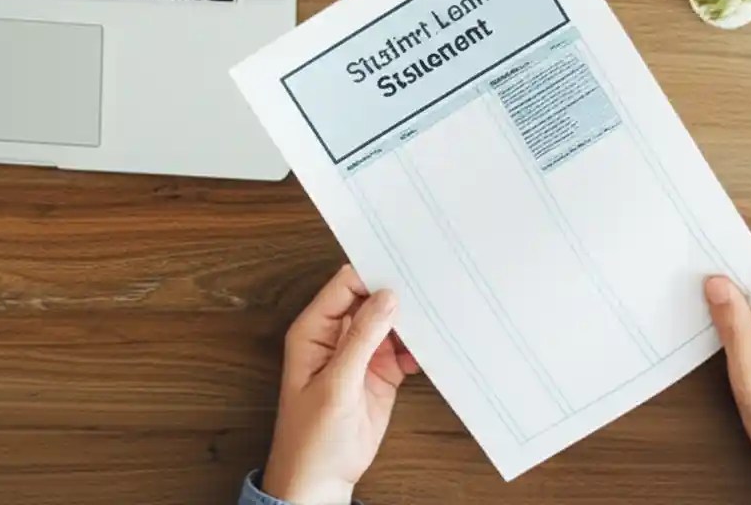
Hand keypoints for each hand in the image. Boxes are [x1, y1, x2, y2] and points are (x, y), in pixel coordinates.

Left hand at [263, 265, 419, 503]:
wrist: (320, 481)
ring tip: (439, 313)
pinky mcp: (381, 373)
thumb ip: (361, 339)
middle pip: (371, 300)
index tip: (403, 270)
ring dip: (413, 321)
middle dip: (398, 293)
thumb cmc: (310, 437)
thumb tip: (386, 298)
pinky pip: (405, 350)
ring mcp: (362, 355)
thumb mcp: (336, 385)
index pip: (345, 286)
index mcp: (314, 331)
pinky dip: (420, 348)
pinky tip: (434, 347)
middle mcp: (338, 337)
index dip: (372, 274)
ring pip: (392, 323)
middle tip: (429, 286)